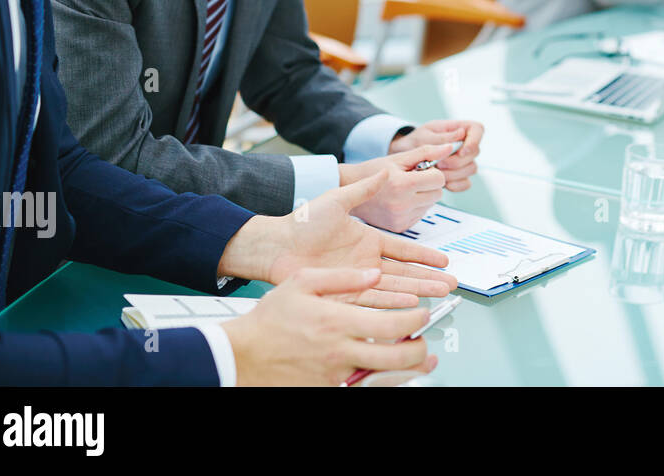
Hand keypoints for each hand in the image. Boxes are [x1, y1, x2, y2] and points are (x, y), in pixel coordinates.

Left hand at [218, 168, 458, 305]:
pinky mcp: (345, 293)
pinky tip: (411, 304)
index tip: (444, 260)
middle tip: (452, 283)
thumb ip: (364, 189)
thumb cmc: (302, 221)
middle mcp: (366, 262)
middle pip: (405, 272)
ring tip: (440, 294)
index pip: (404, 248)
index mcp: (368, 239)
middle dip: (430, 277)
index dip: (424, 255)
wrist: (276, 246)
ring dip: (418, 290)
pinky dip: (394, 302)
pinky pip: (374, 300)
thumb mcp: (337, 200)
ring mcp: (357, 279)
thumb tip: (386, 170)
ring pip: (395, 287)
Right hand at [223, 267, 435, 385]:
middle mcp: (340, 352)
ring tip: (421, 364)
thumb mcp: (302, 282)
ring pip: (384, 380)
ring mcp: (334, 376)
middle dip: (419, 350)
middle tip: (424, 341)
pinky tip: (388, 376)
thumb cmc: (268, 320)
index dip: (416, 319)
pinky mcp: (326, 390)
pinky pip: (362, 388)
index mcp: (338, 322)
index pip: (393, 324)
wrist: (239, 356)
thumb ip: (342, 277)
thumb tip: (373, 273)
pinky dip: (379, 383)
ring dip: (409, 373)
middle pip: (397, 358)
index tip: (422, 313)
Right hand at [339, 144, 450, 232]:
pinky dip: (415, 207)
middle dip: (429, 185)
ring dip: (423, 196)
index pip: (439, 180)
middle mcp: (402, 205)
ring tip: (402, 190)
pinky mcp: (400, 227)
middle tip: (411, 179)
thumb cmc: (373, 172)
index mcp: (402, 185)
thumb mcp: (399, 157)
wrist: (348, 190)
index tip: (420, 170)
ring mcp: (401, 219)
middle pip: (438, 194)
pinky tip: (399, 201)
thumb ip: (427, 152)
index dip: (433, 173)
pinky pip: (420, 215)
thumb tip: (450, 147)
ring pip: (430, 205)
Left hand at [389, 119, 482, 191]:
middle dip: (457, 161)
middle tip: (439, 164)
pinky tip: (444, 184)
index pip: (477, 129)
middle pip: (474, 152)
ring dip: (454, 174)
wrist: (404, 158)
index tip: (461, 151)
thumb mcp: (424, 136)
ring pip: (471, 169)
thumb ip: (442, 138)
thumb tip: (462, 134)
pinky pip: (466, 183)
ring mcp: (463, 161)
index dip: (474, 140)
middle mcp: (464, 144)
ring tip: (436, 173)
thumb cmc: (414, 142)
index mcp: (458, 128)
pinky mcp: (459, 176)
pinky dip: (456, 185)